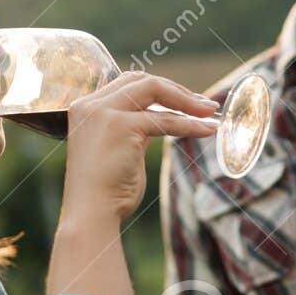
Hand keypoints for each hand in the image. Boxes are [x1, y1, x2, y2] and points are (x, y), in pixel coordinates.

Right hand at [60, 72, 217, 223]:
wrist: (91, 214)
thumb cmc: (106, 191)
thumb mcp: (117, 149)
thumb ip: (132, 128)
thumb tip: (164, 118)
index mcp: (86, 108)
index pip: (127, 84)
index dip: (160, 88)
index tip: (186, 100)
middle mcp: (91, 105)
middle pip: (141, 80)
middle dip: (176, 90)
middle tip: (203, 105)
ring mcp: (104, 112)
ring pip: (154, 90)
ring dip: (186, 100)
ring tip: (210, 113)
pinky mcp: (121, 126)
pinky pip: (165, 120)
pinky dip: (190, 125)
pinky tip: (207, 129)